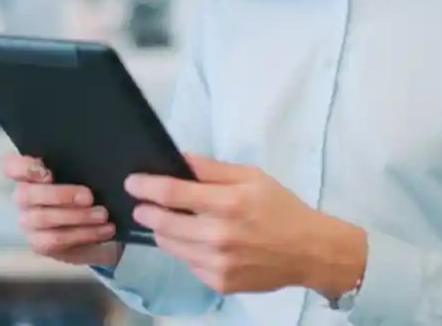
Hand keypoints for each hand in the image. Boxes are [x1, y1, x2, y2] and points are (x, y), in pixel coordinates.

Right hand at [2, 153, 122, 267]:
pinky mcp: (39, 243)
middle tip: (89, 197)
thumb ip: (83, 167)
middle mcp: (23, 196)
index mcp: (30, 172)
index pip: (11, 166)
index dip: (24, 168)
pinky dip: (84, 234)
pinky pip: (56, 240)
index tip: (47, 172)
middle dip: (60, 195)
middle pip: (27, 194)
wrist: (96, 223)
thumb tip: (104, 172)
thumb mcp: (86, 174)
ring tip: (102, 215)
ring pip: (44, 218)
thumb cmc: (87, 190)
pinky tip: (104, 230)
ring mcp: (28, 221)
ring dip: (78, 217)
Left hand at [125, 154, 366, 296]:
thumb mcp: (251, 176)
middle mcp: (219, 236)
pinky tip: (198, 241)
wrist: (309, 251)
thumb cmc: (280, 207)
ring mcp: (217, 264)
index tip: (132, 183)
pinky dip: (186, 250)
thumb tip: (177, 159)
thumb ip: (211, 169)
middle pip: (162, 223)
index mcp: (227, 203)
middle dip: (146, 211)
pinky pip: (188, 264)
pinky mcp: (219, 283)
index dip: (145, 186)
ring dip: (163, 232)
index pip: (171, 193)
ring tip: (170, 221)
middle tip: (142, 205)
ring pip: (170, 246)